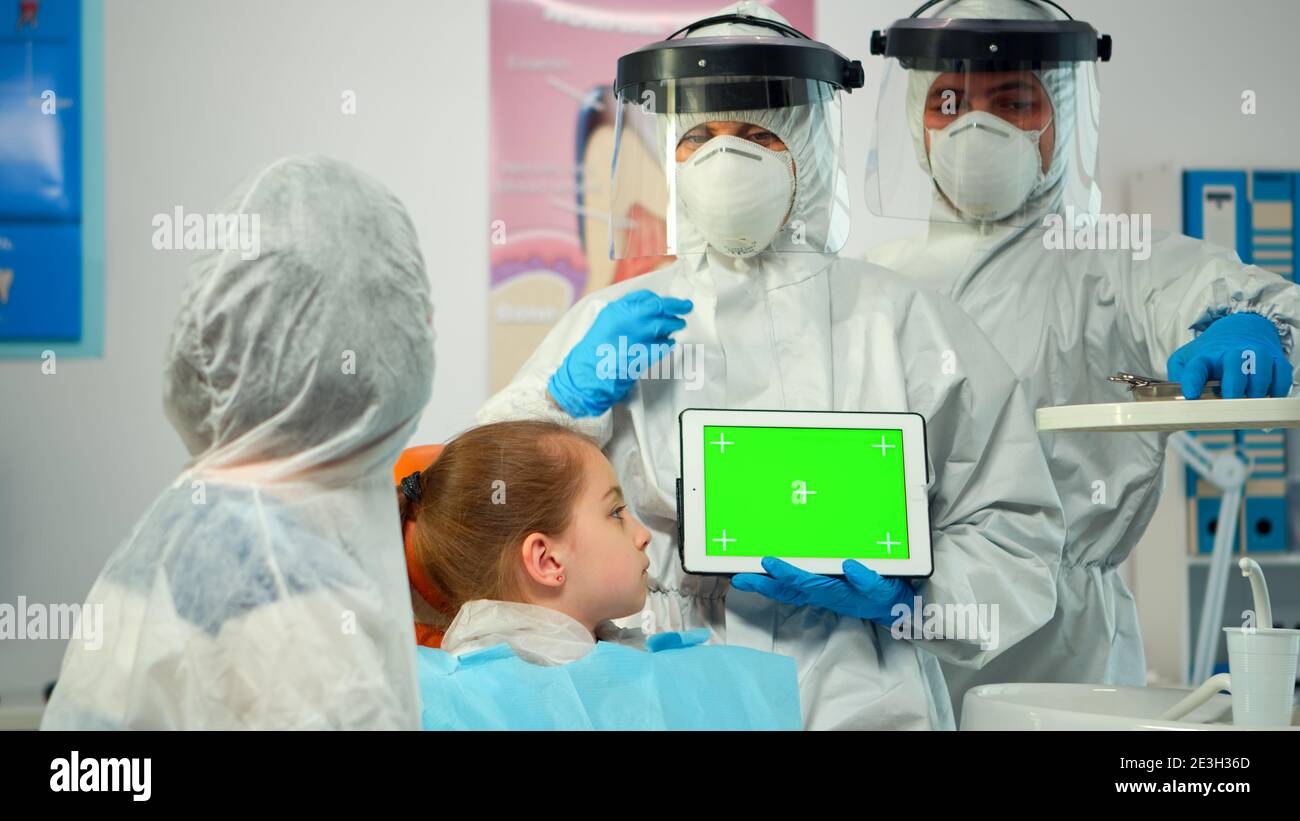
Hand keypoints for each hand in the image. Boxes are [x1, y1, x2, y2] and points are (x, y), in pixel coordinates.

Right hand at [547, 290, 692, 417]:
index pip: (645, 297)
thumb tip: (648, 308)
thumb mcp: (606, 322)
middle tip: (686, 307)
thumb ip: (625, 312)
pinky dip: (668, 344)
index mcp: (616, 310)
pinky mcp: (643, 355)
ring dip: (674, 324)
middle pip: (659, 307)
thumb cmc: (595, 350)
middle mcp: (627, 320)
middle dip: (676, 306)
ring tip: (678, 325)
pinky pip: (664, 346)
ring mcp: (636, 338)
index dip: (660, 298)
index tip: (668, 301)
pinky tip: (668, 343)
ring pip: (665, 325)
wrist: (587, 374)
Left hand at [730, 557, 915, 625]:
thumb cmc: (889, 595)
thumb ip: (869, 580)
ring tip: (745, 578)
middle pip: (790, 590)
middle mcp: (826, 594)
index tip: (768, 562)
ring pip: (790, 591)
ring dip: (767, 585)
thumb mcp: (886, 588)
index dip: (786, 573)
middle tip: (740, 578)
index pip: (806, 582)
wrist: (898, 609)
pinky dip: (779, 584)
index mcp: (837, 592)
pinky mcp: (825, 590)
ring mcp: (823, 593)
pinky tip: (765, 578)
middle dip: (764, 584)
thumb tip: (849, 566)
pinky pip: (796, 589)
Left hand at [1168, 313, 1291, 398]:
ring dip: (1257, 390)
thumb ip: (1178, 377)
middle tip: (1230, 402)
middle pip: (1235, 364)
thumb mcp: (1185, 360)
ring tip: (1249, 402)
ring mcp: (1256, 354)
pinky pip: (1282, 376)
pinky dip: (1278, 390)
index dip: (1192, 381)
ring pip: (1261, 370)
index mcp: (1205, 355)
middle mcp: (1232, 352)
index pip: (1196, 366)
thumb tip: (1178, 399)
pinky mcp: (1276, 359)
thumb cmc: (1210, 353)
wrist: (1238, 329)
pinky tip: (1269, 399)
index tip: (1191, 395)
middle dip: (1233, 386)